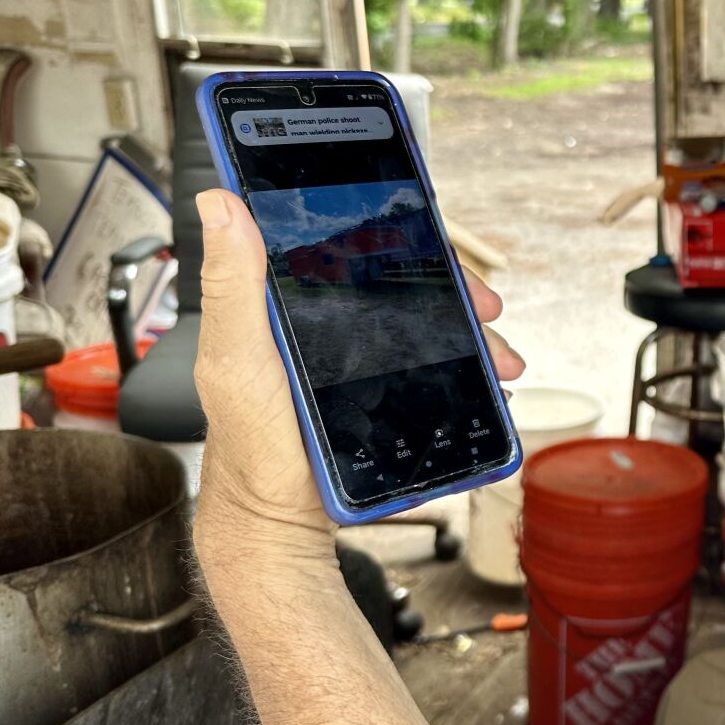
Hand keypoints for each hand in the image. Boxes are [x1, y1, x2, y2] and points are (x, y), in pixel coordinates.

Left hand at [190, 188, 525, 557]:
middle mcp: (330, 329)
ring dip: (476, 340)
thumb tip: (222, 202)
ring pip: (432, 333)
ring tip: (502, 364)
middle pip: (406, 289)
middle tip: (488, 308)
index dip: (398, 238)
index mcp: (291, 305)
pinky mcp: (385, 400)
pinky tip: (489, 388)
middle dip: (457, 294)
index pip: (352, 248)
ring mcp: (362, 365)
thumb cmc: (251, 442)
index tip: (437, 245)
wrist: (281, 521)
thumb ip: (233, 284)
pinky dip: (469, 376)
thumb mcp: (238, 357)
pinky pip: (437, 375)